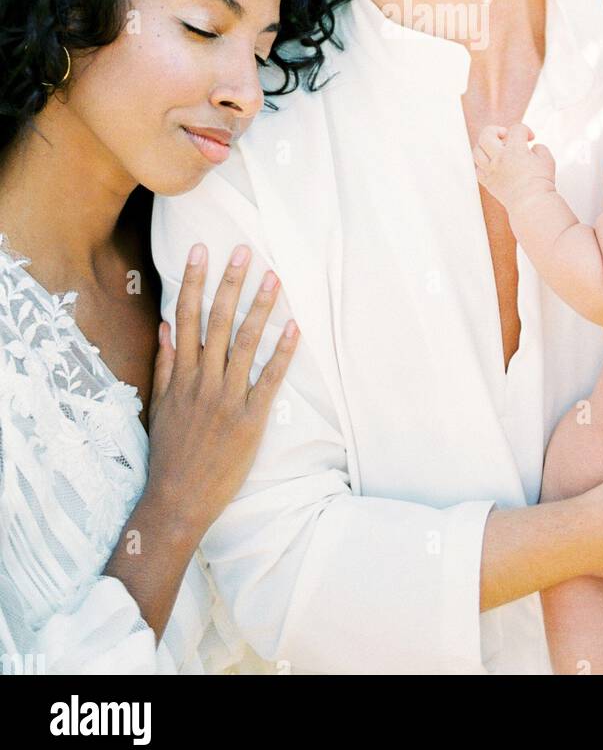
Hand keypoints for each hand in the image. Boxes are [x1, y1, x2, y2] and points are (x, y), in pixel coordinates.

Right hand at [146, 243, 299, 539]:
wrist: (178, 499)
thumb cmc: (169, 453)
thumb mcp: (160, 406)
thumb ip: (165, 364)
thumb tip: (166, 326)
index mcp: (182, 375)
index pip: (186, 316)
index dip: (194, 281)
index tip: (200, 250)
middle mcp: (203, 381)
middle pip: (217, 321)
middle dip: (230, 283)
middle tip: (243, 250)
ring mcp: (227, 399)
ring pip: (245, 344)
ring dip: (260, 308)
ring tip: (274, 277)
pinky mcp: (250, 419)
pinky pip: (269, 380)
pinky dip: (282, 353)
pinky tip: (295, 328)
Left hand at [474, 121, 555, 211]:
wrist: (532, 204)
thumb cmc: (541, 184)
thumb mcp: (548, 160)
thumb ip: (540, 149)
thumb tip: (533, 148)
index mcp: (515, 151)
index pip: (516, 129)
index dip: (525, 130)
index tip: (530, 138)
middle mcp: (499, 159)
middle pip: (486, 134)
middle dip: (496, 130)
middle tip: (505, 135)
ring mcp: (491, 171)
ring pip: (477, 151)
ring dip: (486, 146)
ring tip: (495, 148)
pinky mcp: (488, 183)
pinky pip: (478, 169)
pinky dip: (483, 164)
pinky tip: (493, 164)